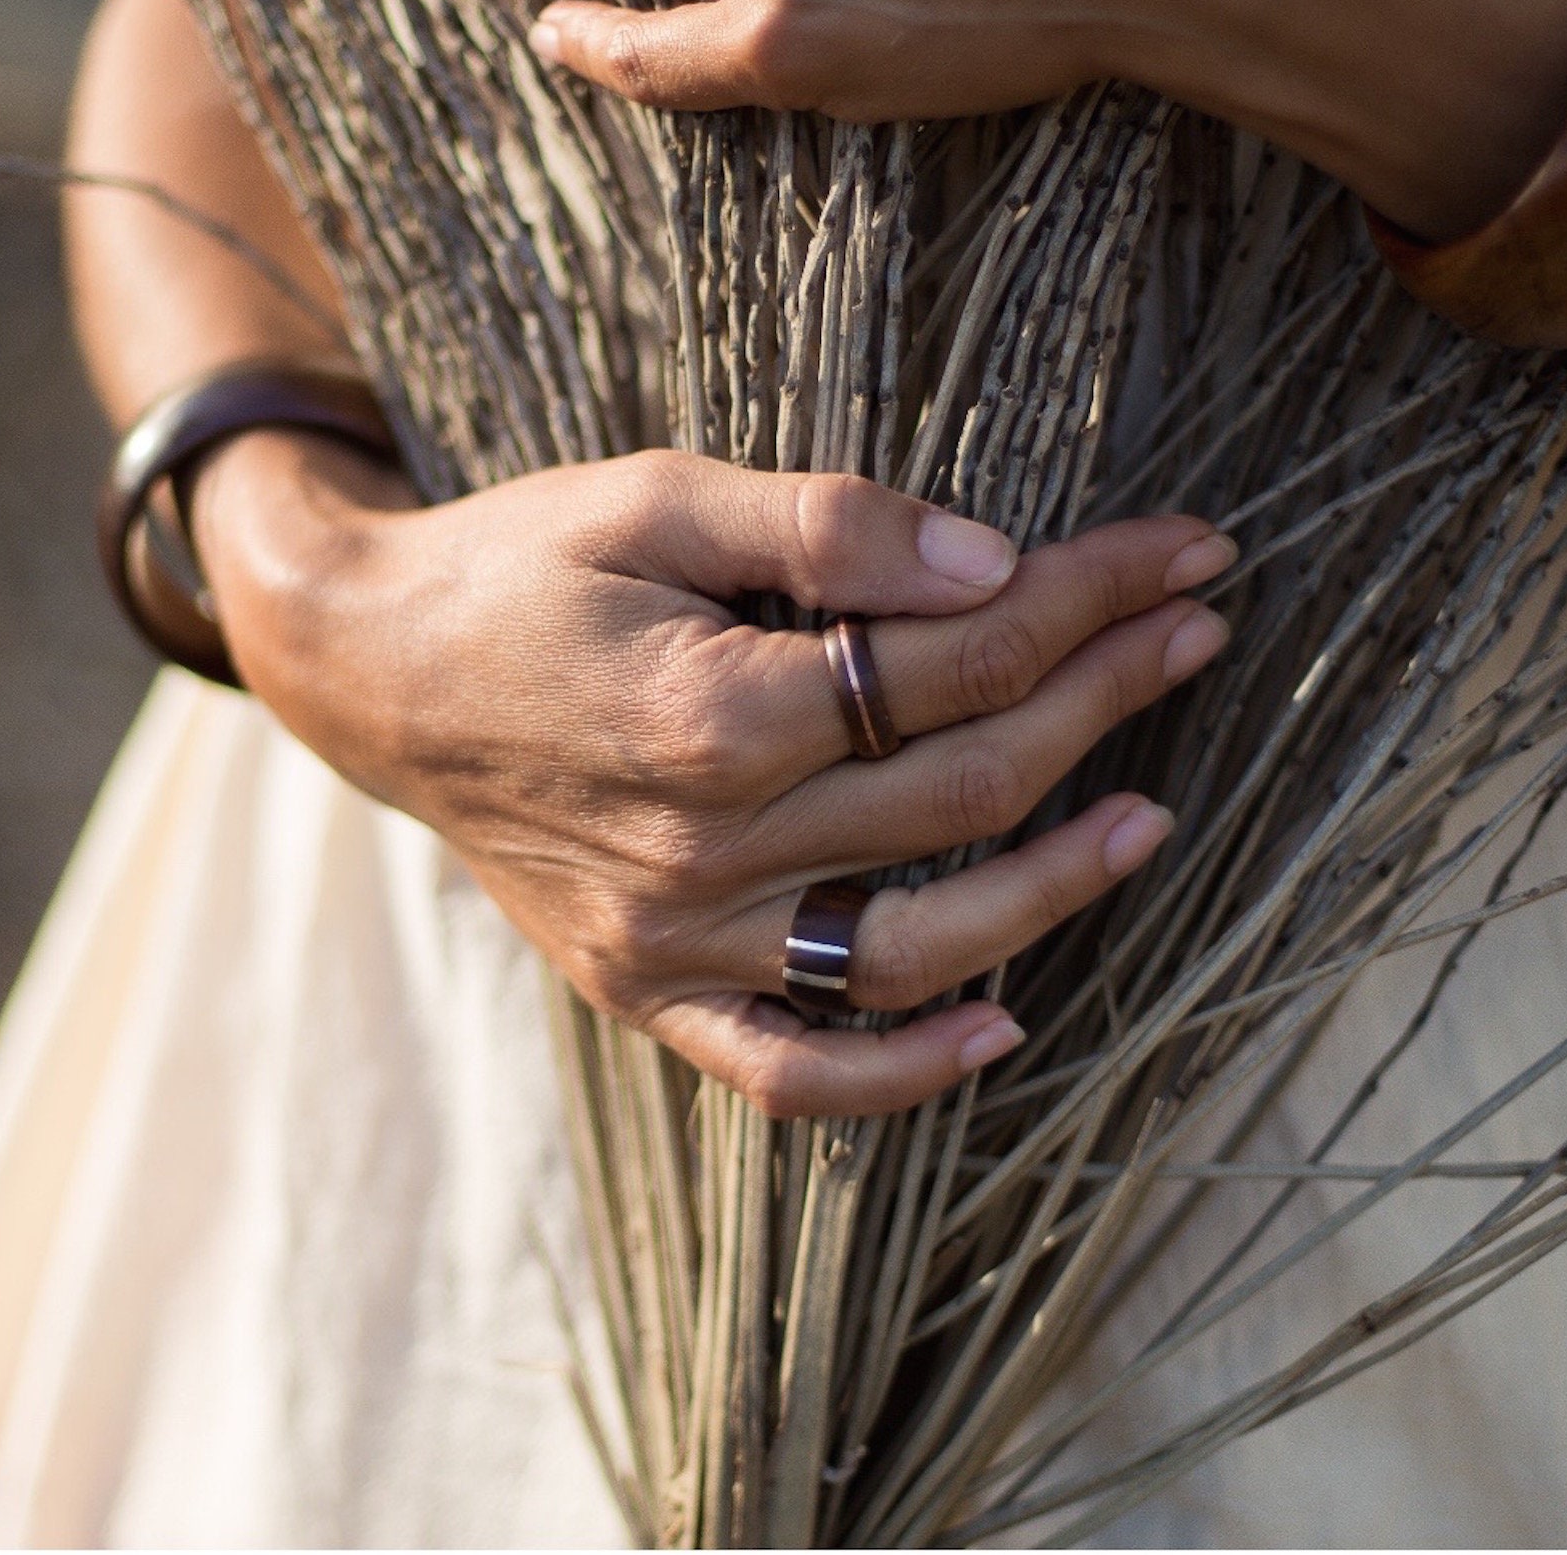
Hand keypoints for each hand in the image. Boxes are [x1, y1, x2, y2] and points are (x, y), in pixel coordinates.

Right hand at [192, 435, 1232, 1117]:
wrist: (372, 670)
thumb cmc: (519, 564)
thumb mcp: (657, 495)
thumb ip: (826, 526)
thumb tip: (992, 563)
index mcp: (712, 712)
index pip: (961, 661)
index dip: (1090, 600)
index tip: (1179, 554)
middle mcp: (705, 848)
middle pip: (963, 782)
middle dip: (1103, 694)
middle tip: (1194, 630)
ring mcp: (679, 940)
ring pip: (918, 940)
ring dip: (1055, 884)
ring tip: (1150, 816)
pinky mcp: (650, 991)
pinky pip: (797, 1069)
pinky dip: (905, 1072)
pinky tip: (1000, 1029)